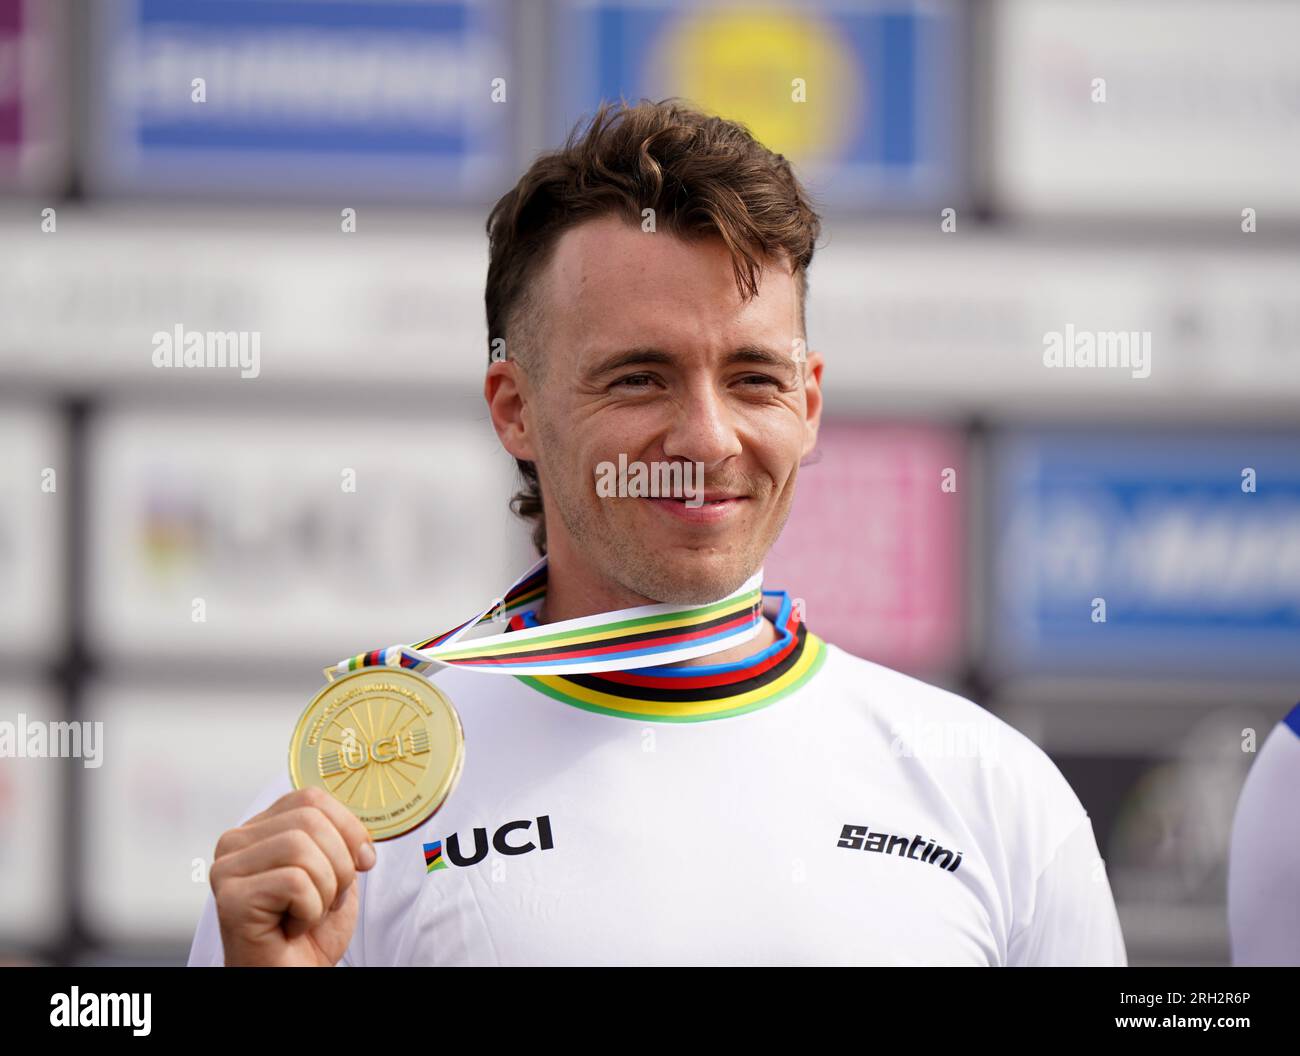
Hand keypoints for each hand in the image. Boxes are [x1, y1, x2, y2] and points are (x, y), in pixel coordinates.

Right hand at [210, 786, 376, 965]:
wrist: (293, 977)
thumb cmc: (311, 932)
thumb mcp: (335, 870)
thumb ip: (339, 836)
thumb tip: (361, 823)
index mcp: (260, 828)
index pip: (311, 797)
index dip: (348, 828)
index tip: (360, 862)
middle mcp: (235, 842)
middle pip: (310, 819)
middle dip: (339, 863)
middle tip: (327, 899)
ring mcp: (227, 870)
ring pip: (301, 848)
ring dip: (325, 890)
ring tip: (308, 914)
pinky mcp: (230, 899)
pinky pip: (295, 883)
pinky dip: (310, 911)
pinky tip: (291, 928)